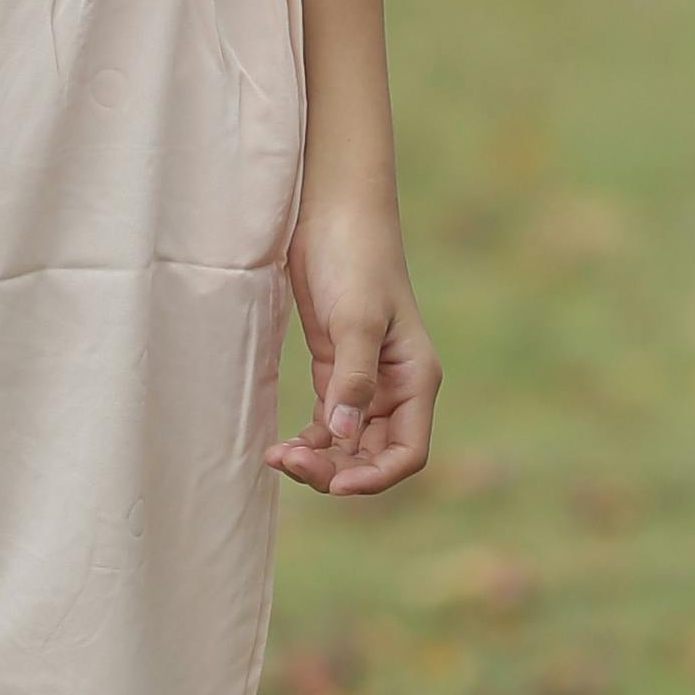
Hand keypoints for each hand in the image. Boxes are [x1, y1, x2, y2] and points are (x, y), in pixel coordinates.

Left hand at [269, 201, 438, 499]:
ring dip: (318, 459)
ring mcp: (364, 380)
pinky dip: (308, 438)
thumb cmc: (355, 257)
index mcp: (416, 379)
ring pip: (346, 443)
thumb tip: (341, 434)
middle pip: (372, 455)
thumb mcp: (356, 318)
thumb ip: (352, 378)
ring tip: (278, 458)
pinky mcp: (334, 367)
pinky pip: (326, 421)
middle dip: (336, 470)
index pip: (407, 451)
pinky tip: (281, 445)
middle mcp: (395, 387)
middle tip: (290, 463)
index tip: (336, 483)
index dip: (375, 476)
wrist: (332, 211)